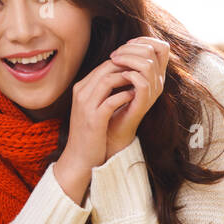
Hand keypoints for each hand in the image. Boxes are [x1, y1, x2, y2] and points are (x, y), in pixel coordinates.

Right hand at [53, 57, 135, 203]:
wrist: (79, 158)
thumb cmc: (89, 133)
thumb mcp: (91, 108)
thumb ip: (101, 92)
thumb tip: (122, 79)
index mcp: (80, 89)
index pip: (103, 66)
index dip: (123, 65)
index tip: (138, 70)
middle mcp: (81, 94)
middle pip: (105, 68)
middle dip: (127, 68)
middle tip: (144, 73)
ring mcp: (85, 105)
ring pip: (108, 80)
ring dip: (128, 80)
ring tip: (141, 84)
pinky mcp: (94, 118)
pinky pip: (112, 100)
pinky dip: (126, 96)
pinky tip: (135, 98)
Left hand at [105, 37, 169, 158]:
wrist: (110, 129)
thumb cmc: (114, 102)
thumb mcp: (121, 78)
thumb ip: (126, 63)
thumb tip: (123, 46)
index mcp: (155, 72)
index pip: (161, 46)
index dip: (144, 40)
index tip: (125, 44)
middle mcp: (158, 80)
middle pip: (154, 51)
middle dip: (131, 48)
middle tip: (114, 55)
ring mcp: (153, 92)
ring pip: (148, 64)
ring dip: (127, 59)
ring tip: (112, 61)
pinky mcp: (143, 103)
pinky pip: (142, 83)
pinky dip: (128, 75)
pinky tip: (117, 76)